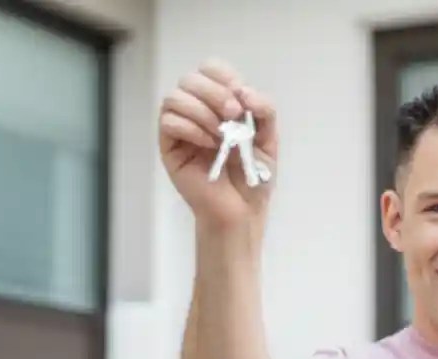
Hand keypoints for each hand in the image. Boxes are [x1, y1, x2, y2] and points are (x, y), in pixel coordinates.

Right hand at [158, 58, 278, 234]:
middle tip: (233, 114)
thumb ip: (264, 110)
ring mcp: (182, 128)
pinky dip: (191, 128)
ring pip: (175, 96)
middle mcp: (197, 111)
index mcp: (220, 103)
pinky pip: (168, 122)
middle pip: (191, 78)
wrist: (243, 210)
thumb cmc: (254, 176)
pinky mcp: (170, 147)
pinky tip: (209, 145)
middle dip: (215, 92)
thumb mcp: (269, 137)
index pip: (210, 69)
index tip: (242, 99)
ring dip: (202, 110)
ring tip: (221, 134)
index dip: (224, 76)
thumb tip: (243, 92)